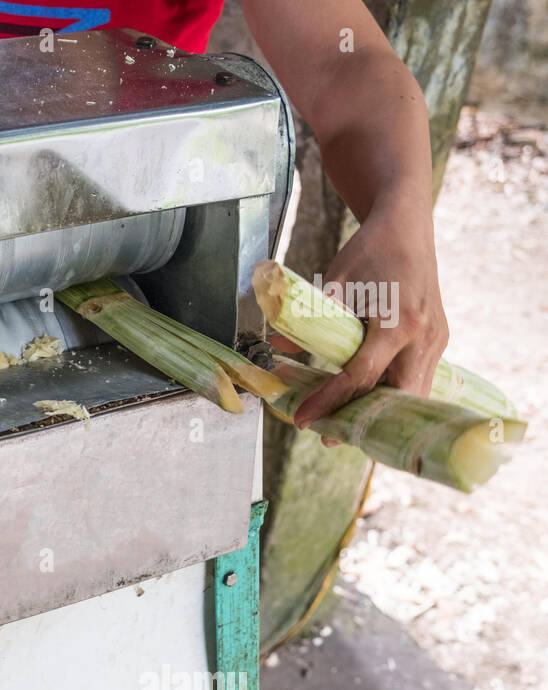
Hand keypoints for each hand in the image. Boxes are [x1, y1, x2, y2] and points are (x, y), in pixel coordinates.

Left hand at [279, 196, 448, 442]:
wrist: (408, 226)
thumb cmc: (370, 250)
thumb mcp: (334, 282)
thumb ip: (309, 321)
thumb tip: (278, 349)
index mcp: (397, 321)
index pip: (361, 376)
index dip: (330, 401)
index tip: (304, 419)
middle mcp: (423, 336)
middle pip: (396, 398)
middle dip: (363, 423)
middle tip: (328, 437)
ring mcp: (436, 341)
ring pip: (412, 395)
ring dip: (380, 414)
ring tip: (345, 427)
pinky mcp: (438, 341)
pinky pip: (416, 380)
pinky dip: (393, 396)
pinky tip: (367, 405)